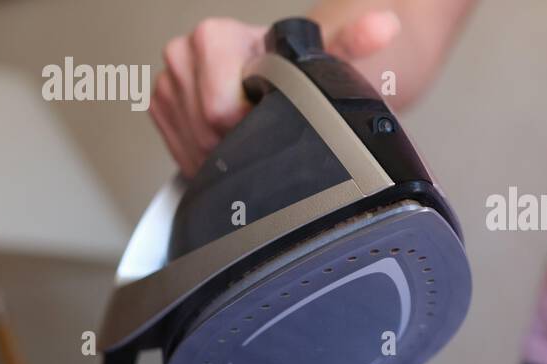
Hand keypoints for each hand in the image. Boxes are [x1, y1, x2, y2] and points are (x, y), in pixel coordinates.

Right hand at [150, 12, 400, 175]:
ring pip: (191, 144)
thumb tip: (385, 25)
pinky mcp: (161, 105)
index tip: (274, 117)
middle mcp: (184, 52)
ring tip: (253, 131)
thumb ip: (354, 42)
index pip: (220, 108)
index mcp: (215, 37)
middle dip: (238, 141)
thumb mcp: (327, 60)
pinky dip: (206, 156)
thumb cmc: (299, 68)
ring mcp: (169, 80)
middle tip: (266, 128)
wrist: (281, 71)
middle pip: (204, 130)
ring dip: (223, 152)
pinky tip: (232, 140)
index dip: (252, 125)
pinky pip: (179, 150)